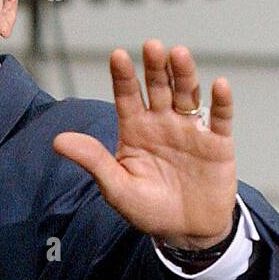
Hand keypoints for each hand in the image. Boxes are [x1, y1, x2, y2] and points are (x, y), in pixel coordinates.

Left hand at [52, 40, 237, 248]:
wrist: (187, 233)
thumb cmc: (149, 210)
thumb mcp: (117, 188)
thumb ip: (93, 161)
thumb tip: (57, 140)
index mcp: (136, 130)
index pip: (128, 97)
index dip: (123, 77)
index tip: (117, 56)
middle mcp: (163, 123)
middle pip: (159, 88)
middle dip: (155, 67)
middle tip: (151, 47)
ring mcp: (191, 129)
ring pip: (188, 94)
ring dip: (184, 74)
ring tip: (178, 55)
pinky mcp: (218, 142)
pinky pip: (220, 118)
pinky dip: (221, 102)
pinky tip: (219, 86)